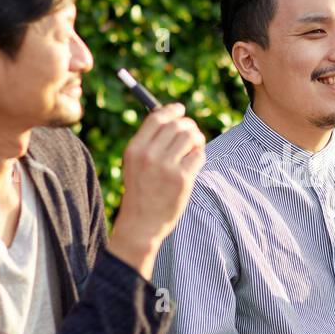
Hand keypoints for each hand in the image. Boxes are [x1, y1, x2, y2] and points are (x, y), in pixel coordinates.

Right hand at [108, 103, 205, 277]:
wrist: (142, 223)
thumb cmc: (141, 191)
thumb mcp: (135, 163)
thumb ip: (149, 142)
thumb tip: (172, 117)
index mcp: (135, 148)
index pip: (157, 117)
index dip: (172, 110)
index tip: (180, 109)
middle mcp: (149, 155)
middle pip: (177, 125)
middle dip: (188, 126)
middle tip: (192, 135)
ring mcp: (166, 167)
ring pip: (191, 137)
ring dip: (197, 140)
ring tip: (194, 149)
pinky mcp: (182, 179)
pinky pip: (199, 155)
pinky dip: (199, 157)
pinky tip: (193, 165)